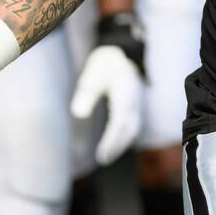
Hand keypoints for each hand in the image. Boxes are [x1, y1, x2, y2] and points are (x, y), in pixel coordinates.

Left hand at [71, 43, 144, 166]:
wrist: (123, 54)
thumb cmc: (106, 64)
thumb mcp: (93, 72)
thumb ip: (86, 91)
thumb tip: (78, 113)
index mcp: (125, 92)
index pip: (120, 122)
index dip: (112, 140)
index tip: (102, 154)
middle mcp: (134, 100)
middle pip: (129, 128)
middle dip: (118, 146)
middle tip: (103, 160)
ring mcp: (136, 103)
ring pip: (132, 128)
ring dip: (121, 144)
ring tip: (106, 157)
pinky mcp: (135, 106)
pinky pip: (131, 125)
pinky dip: (123, 137)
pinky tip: (113, 146)